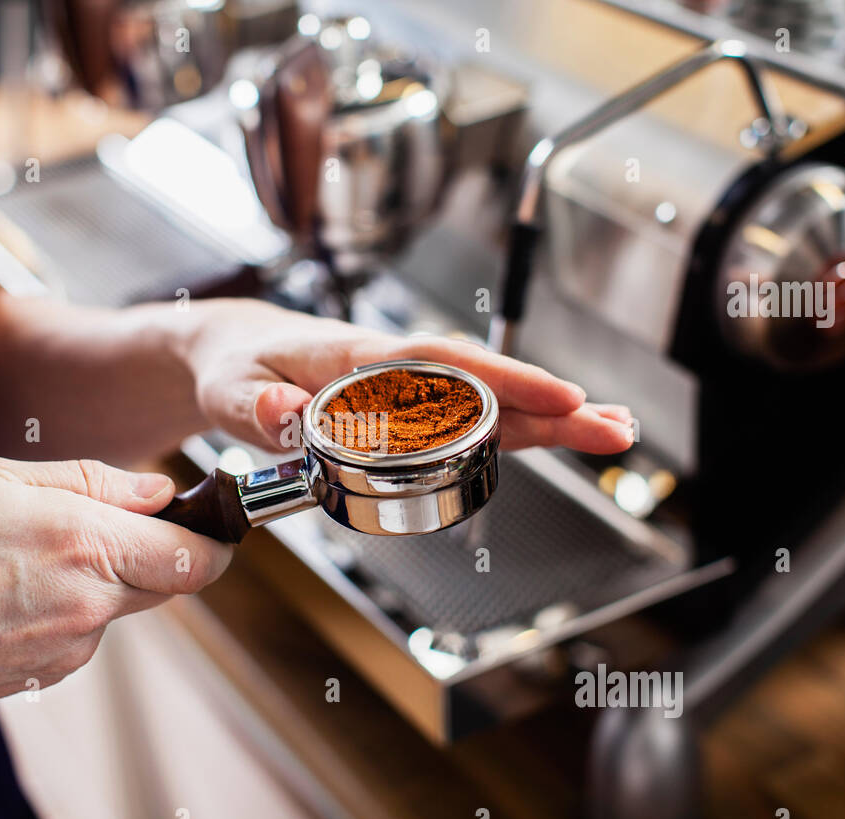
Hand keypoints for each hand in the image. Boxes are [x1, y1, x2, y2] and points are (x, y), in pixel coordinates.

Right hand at [0, 456, 231, 718]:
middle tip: (112, 523)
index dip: (217, 538)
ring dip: (104, 578)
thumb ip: (89, 481)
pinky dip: (67, 609)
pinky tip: (8, 592)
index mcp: (82, 541)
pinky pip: (83, 634)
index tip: (215, 521)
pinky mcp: (44, 675)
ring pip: (122, 606)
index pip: (195, 556)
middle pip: (170, 583)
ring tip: (29, 555)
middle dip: (160, 551)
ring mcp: (68, 647)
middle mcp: (87, 602)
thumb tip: (158, 489)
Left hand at [185, 300, 634, 454]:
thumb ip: (254, 406)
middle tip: (614, 427)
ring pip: (488, 399)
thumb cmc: (237, 368)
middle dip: (552, 405)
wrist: (234, 354)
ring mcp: (407, 388)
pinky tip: (562, 438)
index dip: (500, 381)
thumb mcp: (231, 390)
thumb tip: (284, 417)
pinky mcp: (410, 408)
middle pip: (485, 383)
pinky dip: (519, 427)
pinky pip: (471, 416)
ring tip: (612, 432)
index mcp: (357, 355)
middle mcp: (395, 367)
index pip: (439, 364)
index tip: (556, 397)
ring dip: (551, 417)